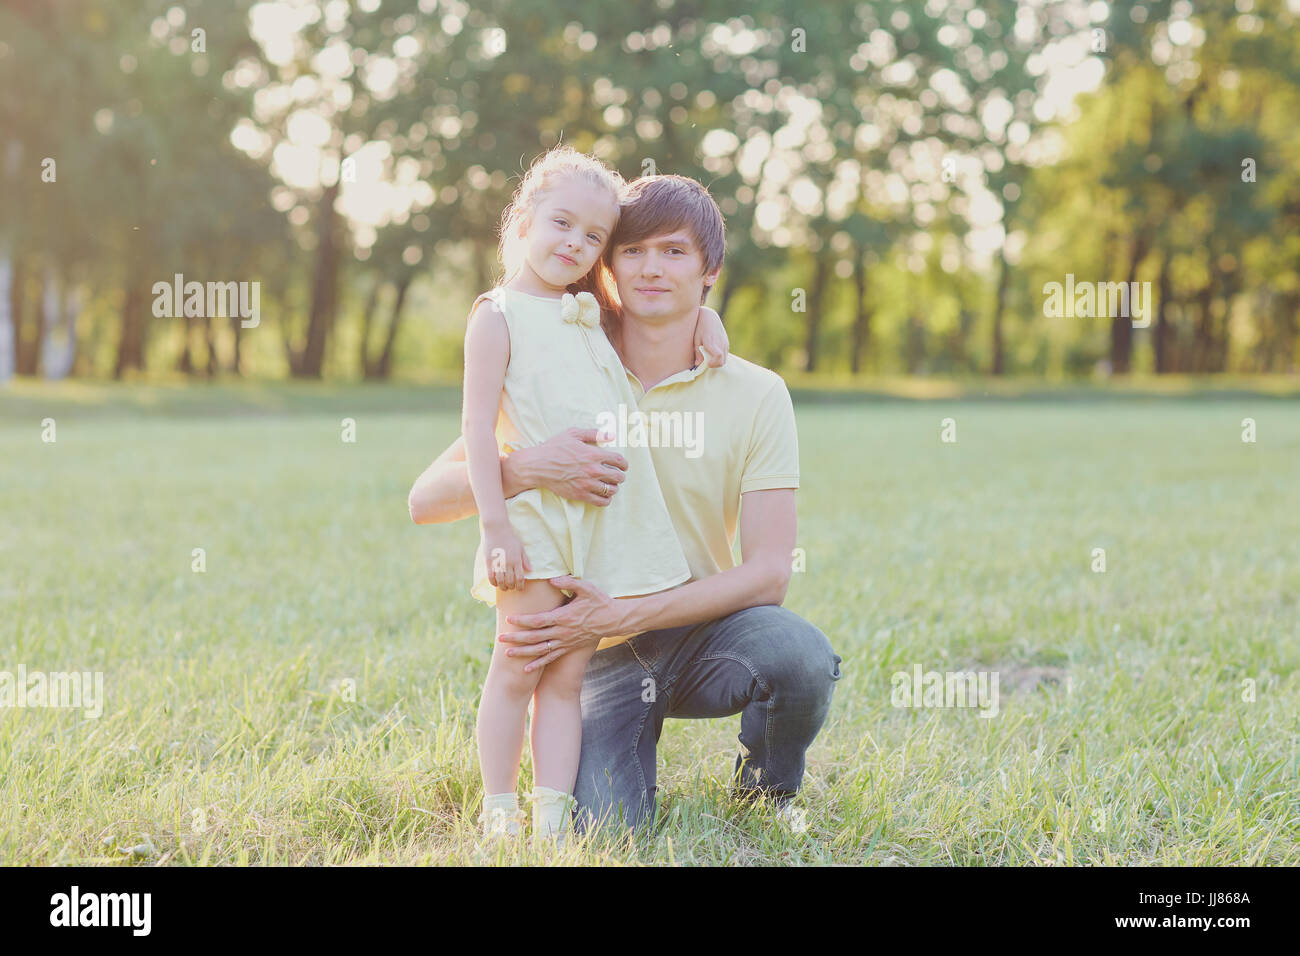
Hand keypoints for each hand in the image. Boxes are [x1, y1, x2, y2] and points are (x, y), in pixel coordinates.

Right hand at [482, 520, 529, 590]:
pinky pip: (490, 576)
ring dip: (502, 587)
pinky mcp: (488, 562)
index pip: (520, 578)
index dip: (520, 586)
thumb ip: (525, 559)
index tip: (520, 589)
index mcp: (517, 560)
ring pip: (500, 581)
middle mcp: (508, 563)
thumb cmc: (510, 537)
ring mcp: (498, 563)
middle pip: (510, 581)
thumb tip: (530, 570)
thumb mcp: (520, 547)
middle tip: (511, 588)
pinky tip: (495, 583)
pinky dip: (493, 582)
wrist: (497, 529)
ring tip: (504, 588)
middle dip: (511, 587)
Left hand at [498, 576, 625, 671]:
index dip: (523, 621)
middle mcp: (563, 632)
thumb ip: (568, 582)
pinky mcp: (569, 648)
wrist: (614, 620)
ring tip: (507, 654)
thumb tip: (551, 579)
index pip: (539, 621)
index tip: (510, 619)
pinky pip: (551, 658)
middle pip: (535, 637)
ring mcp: (565, 642)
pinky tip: (526, 669)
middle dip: (516, 638)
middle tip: (500, 638)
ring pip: (540, 650)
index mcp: (564, 617)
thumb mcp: (586, 588)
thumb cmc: (599, 601)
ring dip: (523, 653)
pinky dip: (538, 664)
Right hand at [509, 427, 627, 506]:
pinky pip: (601, 501)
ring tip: (610, 485)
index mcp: (593, 454)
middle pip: (618, 477)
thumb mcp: (573, 434)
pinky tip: (603, 495)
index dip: (624, 464)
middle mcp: (593, 470)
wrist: (537, 466)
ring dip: (614, 488)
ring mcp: (587, 484)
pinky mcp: (580, 495)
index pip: (619, 460)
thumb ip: (594, 434)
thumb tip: (611, 435)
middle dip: (620, 476)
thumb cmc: (554, 448)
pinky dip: (606, 499)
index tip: (623, 466)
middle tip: (617, 476)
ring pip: (612, 490)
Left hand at [694, 305, 728, 367]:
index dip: (713, 363)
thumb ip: (698, 352)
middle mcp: (720, 342)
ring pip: (724, 358)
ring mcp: (725, 342)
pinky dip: (720, 356)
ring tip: (710, 359)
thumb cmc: (700, 328)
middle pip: (722, 361)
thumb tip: (697, 364)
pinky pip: (725, 353)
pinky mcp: (726, 342)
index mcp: (711, 341)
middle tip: (707, 363)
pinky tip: (713, 353)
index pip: (718, 356)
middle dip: (715, 365)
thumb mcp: (696, 340)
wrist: (709, 317)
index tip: (707, 363)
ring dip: (718, 361)